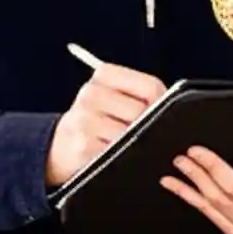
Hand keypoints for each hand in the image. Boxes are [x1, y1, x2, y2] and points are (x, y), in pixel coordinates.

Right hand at [46, 62, 166, 186]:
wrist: (60, 145)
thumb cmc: (100, 119)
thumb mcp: (114, 98)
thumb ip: (142, 96)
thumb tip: (171, 111)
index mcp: (103, 75)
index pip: (150, 87)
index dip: (161, 103)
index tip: (155, 111)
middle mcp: (90, 94)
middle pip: (142, 112)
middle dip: (147, 126)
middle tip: (139, 132)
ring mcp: (85, 121)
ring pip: (132, 135)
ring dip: (135, 144)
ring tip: (124, 144)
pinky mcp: (83, 147)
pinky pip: (120, 154)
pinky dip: (123, 158)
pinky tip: (114, 154)